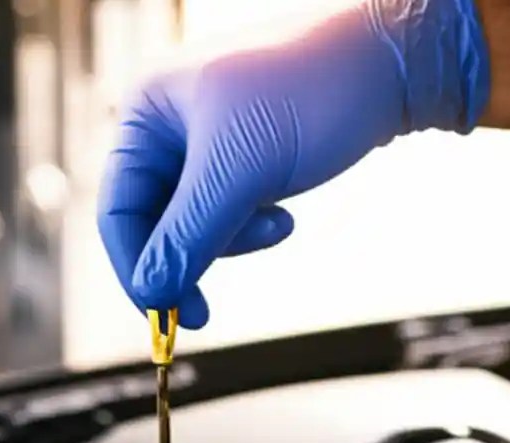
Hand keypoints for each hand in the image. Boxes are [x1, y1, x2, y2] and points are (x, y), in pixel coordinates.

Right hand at [97, 0, 489, 328]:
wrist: (393, 61)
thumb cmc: (313, 92)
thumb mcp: (239, 175)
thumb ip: (187, 238)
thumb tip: (150, 292)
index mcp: (146, 111)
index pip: (117, 210)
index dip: (137, 269)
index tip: (164, 316)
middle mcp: (167, 120)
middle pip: (153, 219)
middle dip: (193, 253)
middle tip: (204, 307)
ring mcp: (204, 134)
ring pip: (193, 219)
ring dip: (233, 236)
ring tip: (277, 222)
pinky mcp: (242, 148)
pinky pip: (226, 206)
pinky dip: (252, 220)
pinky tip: (284, 210)